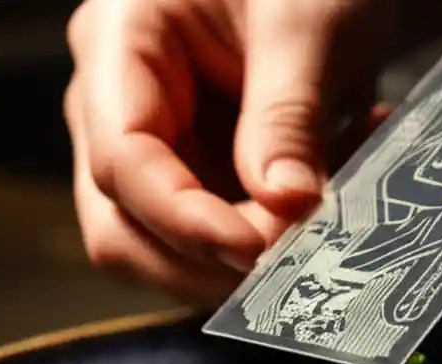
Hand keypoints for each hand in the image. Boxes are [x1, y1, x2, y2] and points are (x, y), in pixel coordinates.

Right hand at [65, 0, 394, 306]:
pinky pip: (214, 239)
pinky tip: (327, 196)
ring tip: (323, 213)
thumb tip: (284, 207)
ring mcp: (151, 147)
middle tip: (291, 258)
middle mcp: (114, 103)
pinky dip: (271, 238)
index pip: (122, 159)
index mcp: (120, 42)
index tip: (256, 248)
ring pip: (162, 249)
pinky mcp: (194, 175)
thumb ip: (288, 116)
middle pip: (120, 224)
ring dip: (241, 259)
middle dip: (202, 260)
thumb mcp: (308, 25)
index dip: (182, 218)